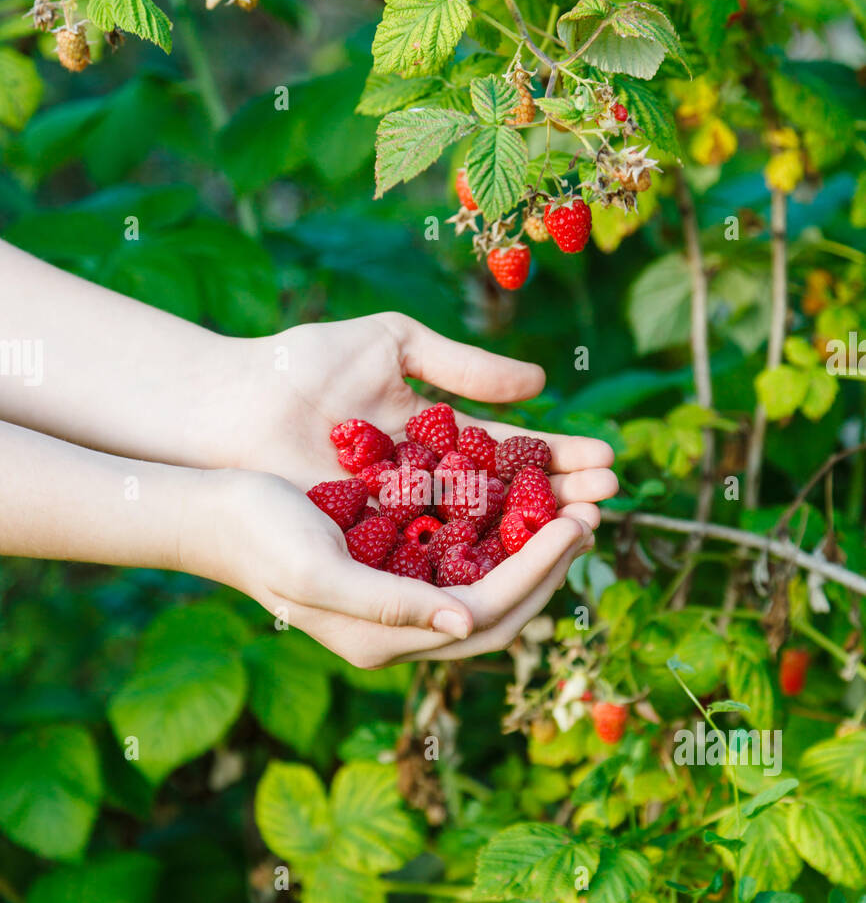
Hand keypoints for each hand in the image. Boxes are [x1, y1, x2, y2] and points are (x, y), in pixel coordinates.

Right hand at [190, 468, 595, 667]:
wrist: (215, 513)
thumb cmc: (259, 537)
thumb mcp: (318, 571)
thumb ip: (389, 604)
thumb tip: (467, 623)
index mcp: (386, 641)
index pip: (486, 612)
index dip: (537, 570)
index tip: (575, 522)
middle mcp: (403, 630)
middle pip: (502, 609)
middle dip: (551, 565)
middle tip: (591, 514)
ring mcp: (402, 601)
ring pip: (491, 584)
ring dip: (535, 549)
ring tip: (573, 505)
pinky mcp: (397, 567)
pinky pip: (466, 558)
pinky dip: (501, 532)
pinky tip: (524, 496)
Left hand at [219, 311, 618, 531]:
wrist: (234, 404)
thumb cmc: (303, 368)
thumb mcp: (394, 346)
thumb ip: (463, 366)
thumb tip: (539, 382)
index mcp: (434, 437)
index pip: (510, 452)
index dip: (558, 457)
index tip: (606, 460)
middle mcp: (426, 485)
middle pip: (508, 498)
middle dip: (562, 497)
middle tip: (610, 499)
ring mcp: (402, 521)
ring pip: (482, 532)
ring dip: (535, 531)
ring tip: (586, 525)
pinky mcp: (374, 550)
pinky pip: (435, 556)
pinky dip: (480, 556)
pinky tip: (524, 553)